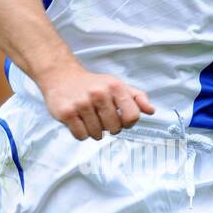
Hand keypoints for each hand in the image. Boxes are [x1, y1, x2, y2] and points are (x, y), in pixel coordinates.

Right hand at [39, 63, 154, 140]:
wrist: (62, 77)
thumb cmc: (92, 84)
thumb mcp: (116, 85)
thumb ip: (137, 98)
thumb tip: (151, 111)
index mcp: (114, 86)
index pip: (132, 116)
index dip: (128, 123)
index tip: (121, 120)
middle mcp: (98, 93)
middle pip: (115, 128)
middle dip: (110, 127)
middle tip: (101, 118)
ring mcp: (81, 103)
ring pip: (97, 134)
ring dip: (94, 131)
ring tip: (89, 118)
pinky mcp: (66, 113)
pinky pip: (81, 136)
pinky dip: (82, 133)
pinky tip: (79, 121)